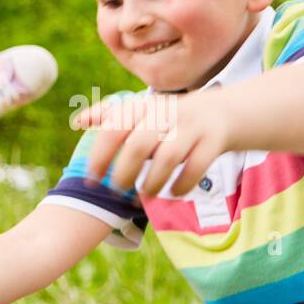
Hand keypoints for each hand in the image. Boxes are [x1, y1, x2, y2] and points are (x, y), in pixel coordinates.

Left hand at [74, 90, 231, 196]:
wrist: (225, 111)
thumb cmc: (171, 118)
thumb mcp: (142, 112)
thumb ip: (110, 116)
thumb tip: (78, 122)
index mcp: (144, 107)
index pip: (113, 128)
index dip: (99, 156)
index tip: (91, 179)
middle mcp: (167, 113)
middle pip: (138, 146)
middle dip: (123, 174)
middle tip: (117, 191)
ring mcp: (192, 126)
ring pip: (167, 158)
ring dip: (152, 183)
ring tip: (144, 196)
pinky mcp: (214, 140)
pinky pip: (196, 166)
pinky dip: (182, 184)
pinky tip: (173, 192)